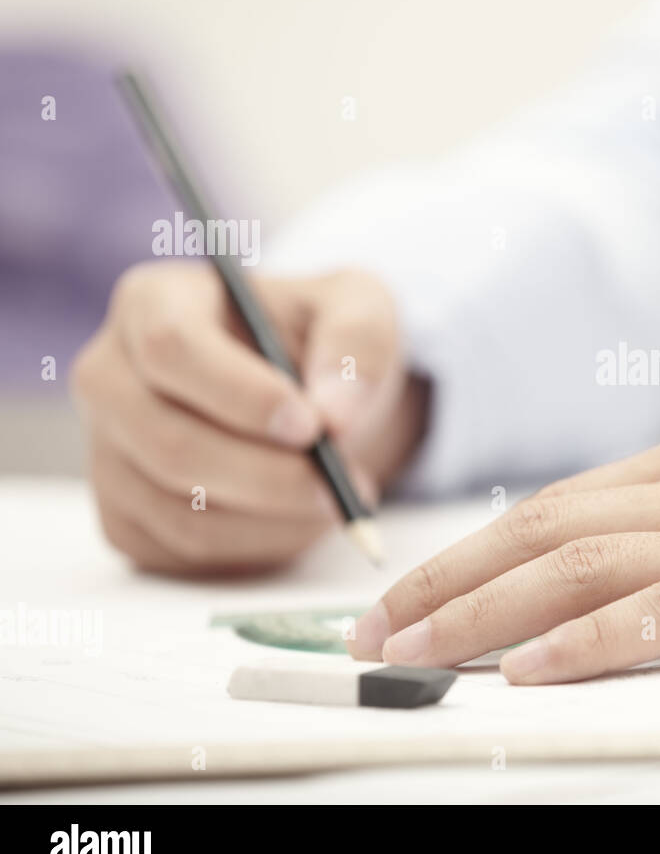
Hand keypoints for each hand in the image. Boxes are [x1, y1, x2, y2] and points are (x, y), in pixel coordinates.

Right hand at [73, 261, 427, 574]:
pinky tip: (297, 516)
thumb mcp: (359, 308)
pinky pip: (185, 550)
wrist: (308, 396)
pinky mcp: (124, 516)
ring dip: (274, 521)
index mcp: (154, 302)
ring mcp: (107, 452)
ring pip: (180, 512)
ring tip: (335, 500)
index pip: (171, 347)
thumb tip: (335, 415)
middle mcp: (110, 376)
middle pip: (169, 442)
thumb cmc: (322, 340)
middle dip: (268, 476)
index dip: (241, 394)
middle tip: (340, 489)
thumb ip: (357, 342)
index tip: (311, 426)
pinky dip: (258, 546)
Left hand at [351, 415, 659, 681]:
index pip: (555, 506)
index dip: (468, 552)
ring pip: (579, 569)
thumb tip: (631, 558)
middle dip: (443, 584)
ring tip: (411, 655)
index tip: (408, 592)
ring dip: (482, 615)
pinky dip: (586, 643)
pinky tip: (529, 670)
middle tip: (370, 632)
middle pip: (541, 533)